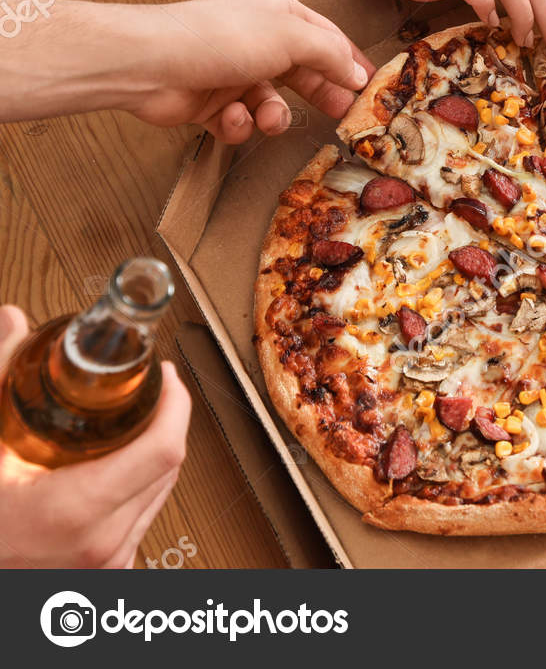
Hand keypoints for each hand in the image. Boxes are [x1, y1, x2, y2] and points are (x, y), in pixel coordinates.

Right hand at [0, 306, 189, 567]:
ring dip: (152, 456)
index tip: (167, 378)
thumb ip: (0, 378)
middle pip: (167, 467)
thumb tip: (12, 323)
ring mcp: (106, 564)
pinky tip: (111, 471)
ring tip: (130, 425)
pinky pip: (142, 521)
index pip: (164, 449)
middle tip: (148, 392)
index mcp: (75, 512)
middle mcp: (102, 543)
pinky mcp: (105, 574)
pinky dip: (136, 490)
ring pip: (159, 495)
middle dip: (163, 422)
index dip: (175, 404)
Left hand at [119, 0, 372, 142]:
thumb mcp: (291, 37)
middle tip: (343, 115)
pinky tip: (230, 116)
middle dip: (321, 94)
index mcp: (278, 13)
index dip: (350, 61)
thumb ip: (330, 55)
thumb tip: (356, 73)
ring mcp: (233, 72)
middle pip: (304, 72)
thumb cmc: (220, 38)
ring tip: (268, 119)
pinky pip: (241, 122)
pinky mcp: (211, 103)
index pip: (326, 37)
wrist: (150, 63)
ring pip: (273, 103)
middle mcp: (258, 40)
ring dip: (273, 116)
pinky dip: (239, 124)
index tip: (371, 86)